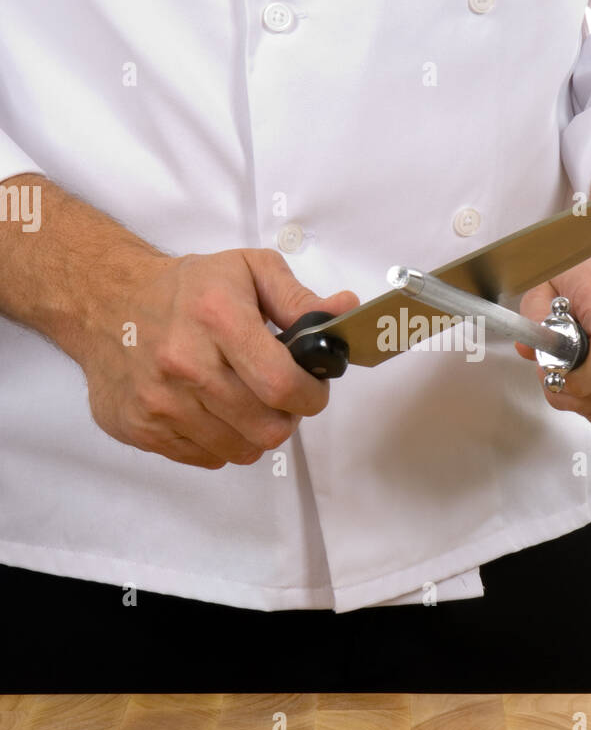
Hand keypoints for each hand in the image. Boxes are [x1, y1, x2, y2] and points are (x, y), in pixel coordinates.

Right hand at [76, 248, 357, 467]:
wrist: (106, 301)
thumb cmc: (188, 288)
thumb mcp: (249, 271)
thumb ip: (300, 299)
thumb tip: (344, 312)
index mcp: (217, 317)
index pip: (282, 385)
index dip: (311, 395)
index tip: (312, 387)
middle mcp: (184, 363)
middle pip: (267, 429)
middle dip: (287, 416)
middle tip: (279, 395)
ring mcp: (159, 401)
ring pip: (240, 451)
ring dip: (254, 431)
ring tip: (244, 400)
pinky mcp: (140, 428)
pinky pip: (206, 458)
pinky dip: (220, 441)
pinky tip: (210, 408)